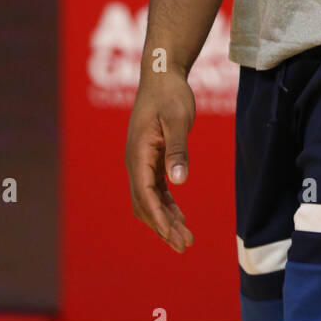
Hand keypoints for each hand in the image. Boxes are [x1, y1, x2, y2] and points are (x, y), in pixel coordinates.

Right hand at [125, 72, 195, 252]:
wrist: (162, 74)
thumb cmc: (171, 94)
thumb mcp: (179, 119)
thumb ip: (178, 148)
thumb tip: (179, 182)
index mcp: (138, 153)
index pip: (145, 195)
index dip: (159, 219)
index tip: (174, 237)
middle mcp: (134, 161)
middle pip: (145, 203)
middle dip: (162, 226)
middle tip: (185, 245)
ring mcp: (140, 160)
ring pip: (149, 199)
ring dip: (165, 219)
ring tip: (185, 238)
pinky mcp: (149, 158)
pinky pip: (155, 189)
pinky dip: (166, 205)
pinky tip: (180, 216)